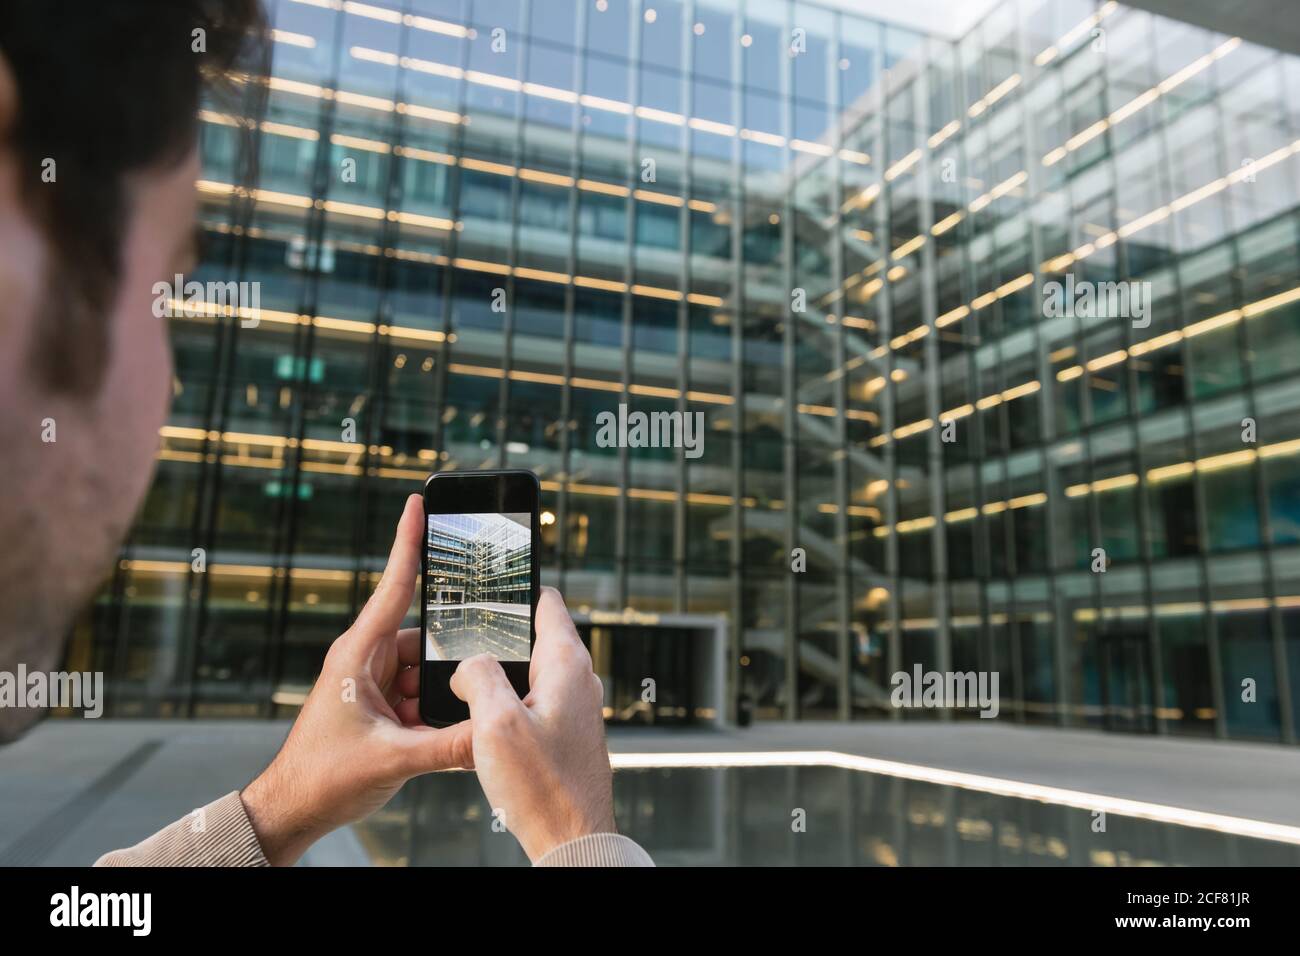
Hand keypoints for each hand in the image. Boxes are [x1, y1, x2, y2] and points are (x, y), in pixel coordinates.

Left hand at [240, 494, 471, 864]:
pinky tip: (450, 732)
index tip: (419, 503)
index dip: (408, 542)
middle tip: (481, 663)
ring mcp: (377, 683)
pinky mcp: (384, 707)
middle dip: (452, 654)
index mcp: (359, 653)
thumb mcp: (393, 759)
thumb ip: (450, 745)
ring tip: (454, 716)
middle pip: (427, 636)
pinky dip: (438, 710)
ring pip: (429, 670)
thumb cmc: (321, 778)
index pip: (393, 586)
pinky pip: (423, 695)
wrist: (293, 811)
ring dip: (444, 692)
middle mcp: (368, 660)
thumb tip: (495, 732)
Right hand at [451, 587, 615, 861]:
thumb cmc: (542, 787)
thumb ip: (478, 677)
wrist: (572, 841)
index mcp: (566, 663)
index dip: (514, 589)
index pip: (545, 602)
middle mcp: (577, 679)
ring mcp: (573, 708)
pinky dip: (505, 703)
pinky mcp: (565, 734)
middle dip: (496, 635)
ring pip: (528, 672)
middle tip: (456, 636)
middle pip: (532, 636)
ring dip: (496, 674)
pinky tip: (478, 719)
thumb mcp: (496, 723)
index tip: (486, 582)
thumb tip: (469, 664)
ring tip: (459, 680)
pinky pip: (530, 702)